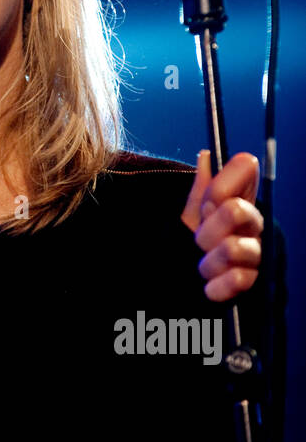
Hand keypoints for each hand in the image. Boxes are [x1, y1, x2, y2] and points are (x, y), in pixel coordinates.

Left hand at [180, 150, 262, 301]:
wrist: (185, 283)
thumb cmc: (193, 243)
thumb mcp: (192, 215)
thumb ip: (200, 188)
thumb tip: (206, 155)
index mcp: (239, 198)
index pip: (245, 168)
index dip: (220, 187)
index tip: (206, 205)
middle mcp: (253, 222)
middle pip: (235, 210)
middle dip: (207, 227)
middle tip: (198, 242)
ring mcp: (255, 252)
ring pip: (232, 248)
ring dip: (208, 261)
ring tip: (202, 267)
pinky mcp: (252, 282)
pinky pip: (236, 280)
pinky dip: (216, 285)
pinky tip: (209, 286)